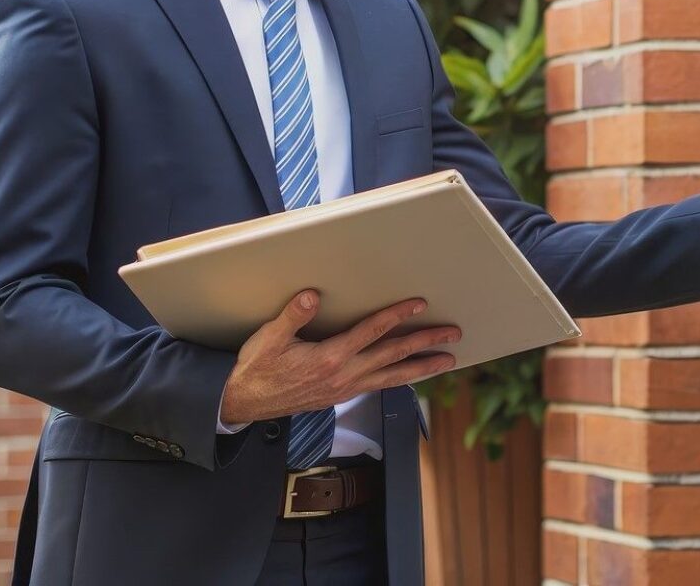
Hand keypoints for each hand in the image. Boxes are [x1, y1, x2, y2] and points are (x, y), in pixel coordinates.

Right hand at [219, 291, 460, 425]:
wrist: (246, 403)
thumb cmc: (257, 369)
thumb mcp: (268, 338)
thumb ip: (292, 316)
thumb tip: (312, 295)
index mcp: (330, 358)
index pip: (372, 332)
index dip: (397, 316)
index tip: (419, 305)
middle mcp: (345, 375)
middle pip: (394, 356)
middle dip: (425, 344)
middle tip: (453, 335)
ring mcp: (346, 389)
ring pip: (393, 377)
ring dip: (422, 368)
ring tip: (448, 361)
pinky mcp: (343, 396)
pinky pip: (380, 386)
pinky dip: (401, 380)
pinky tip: (412, 375)